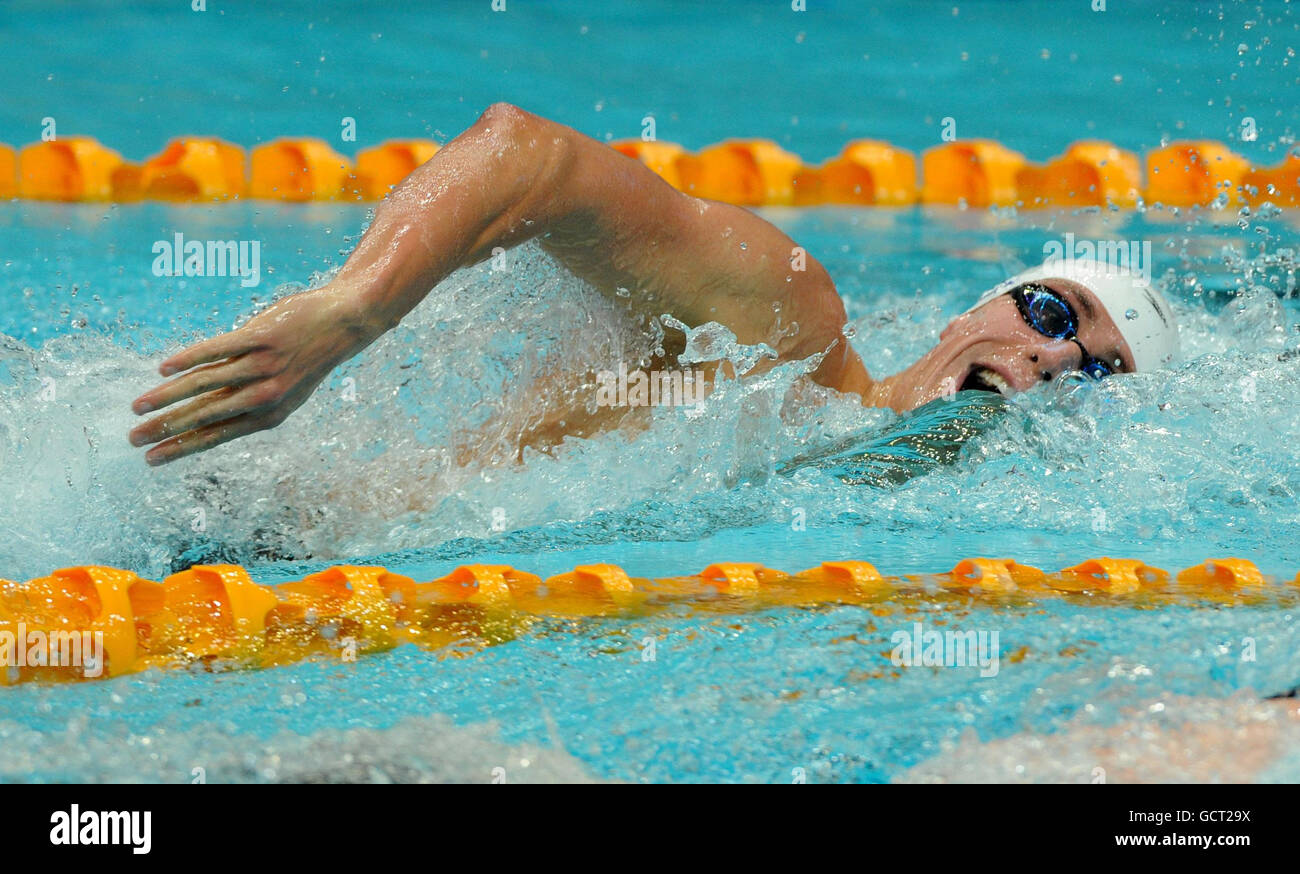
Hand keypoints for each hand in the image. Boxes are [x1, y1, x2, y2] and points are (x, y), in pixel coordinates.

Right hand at [129, 284, 371, 465]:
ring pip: (205, 384)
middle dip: (165, 429)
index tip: (151, 459)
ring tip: (138, 406)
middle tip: (132, 439)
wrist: (343, 324)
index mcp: (269, 416)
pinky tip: (163, 369)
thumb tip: (201, 415)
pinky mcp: (260, 338)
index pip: (215, 437)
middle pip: (204, 415)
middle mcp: (265, 395)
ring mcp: (263, 366)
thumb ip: (246, 403)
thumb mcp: (284, 392)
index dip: (181, 449)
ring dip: (166, 396)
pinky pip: (217, 350)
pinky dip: (188, 359)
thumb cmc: (306, 360)